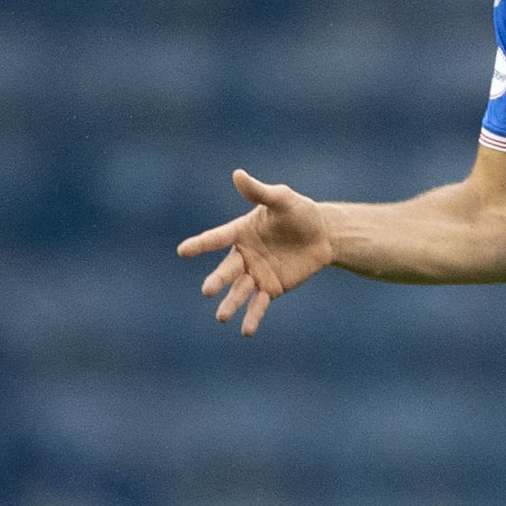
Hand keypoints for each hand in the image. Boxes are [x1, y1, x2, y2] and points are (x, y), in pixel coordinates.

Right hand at [177, 170, 335, 335]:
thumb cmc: (299, 213)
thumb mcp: (282, 199)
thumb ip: (259, 192)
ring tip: (221, 316)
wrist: (323, 235)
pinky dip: (252, 317)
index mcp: (241, 232)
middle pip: (228, 269)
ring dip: (231, 303)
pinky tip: (246, 331)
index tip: (183, 251)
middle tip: (207, 290)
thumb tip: (237, 174)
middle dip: (218, 280)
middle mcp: (244, 256)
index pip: (217, 239)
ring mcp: (256, 274)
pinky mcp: (271, 288)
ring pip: (240, 290)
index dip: (201, 245)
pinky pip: (259, 304)